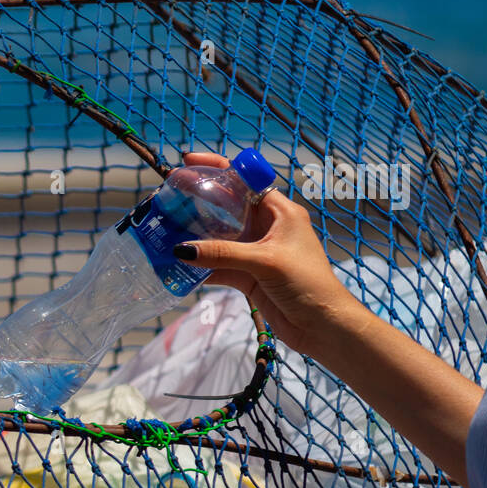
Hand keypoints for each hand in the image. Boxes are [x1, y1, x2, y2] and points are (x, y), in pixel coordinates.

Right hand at [174, 151, 362, 357]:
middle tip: (168, 197)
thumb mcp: (265, 261)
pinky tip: (176, 265)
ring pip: (218, 237)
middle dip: (198, 201)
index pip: (246, 179)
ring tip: (165, 229)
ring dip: (194, 235)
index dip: (218, 167)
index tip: (189, 162)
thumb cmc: (307, 283)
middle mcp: (266, 227)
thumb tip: (181, 249)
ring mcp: (254, 252)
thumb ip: (223, 254)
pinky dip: (199, 265)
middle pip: (226, 206)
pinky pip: (217, 264)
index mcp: (280, 211)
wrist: (321, 325)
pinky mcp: (247, 275)